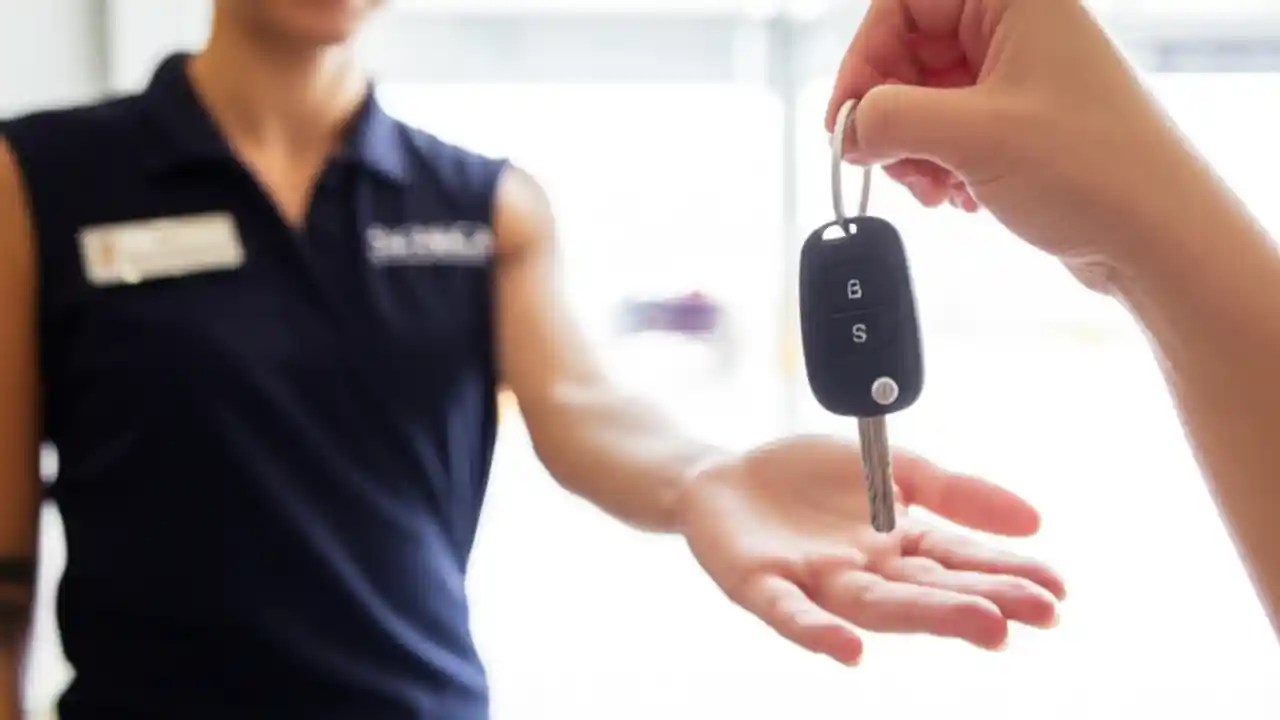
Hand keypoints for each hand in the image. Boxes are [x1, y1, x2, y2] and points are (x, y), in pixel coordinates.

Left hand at [678, 436, 1063, 665]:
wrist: (724, 477)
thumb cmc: (810, 479)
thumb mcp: (891, 467)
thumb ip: (955, 490)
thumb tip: (1034, 519)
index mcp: (899, 545)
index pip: (962, 561)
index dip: (1008, 573)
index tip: (1059, 587)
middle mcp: (865, 572)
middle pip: (929, 589)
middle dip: (985, 600)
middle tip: (1040, 614)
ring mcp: (815, 581)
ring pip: (876, 606)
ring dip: (928, 617)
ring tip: (985, 626)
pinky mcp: (763, 583)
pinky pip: (791, 613)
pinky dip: (818, 633)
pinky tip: (848, 649)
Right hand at [827, 0, 1211, 289]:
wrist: (1159, 239)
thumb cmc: (1095, 170)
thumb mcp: (973, 138)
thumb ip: (891, 119)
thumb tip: (846, 127)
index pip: (903, 2)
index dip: (865, 57)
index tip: (846, 116)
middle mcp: (1017, 26)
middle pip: (908, 51)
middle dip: (888, 113)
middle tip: (883, 161)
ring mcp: (1019, 74)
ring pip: (923, 96)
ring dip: (910, 147)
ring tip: (930, 188)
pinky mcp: (1019, 120)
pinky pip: (947, 128)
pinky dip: (936, 163)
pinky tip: (956, 196)